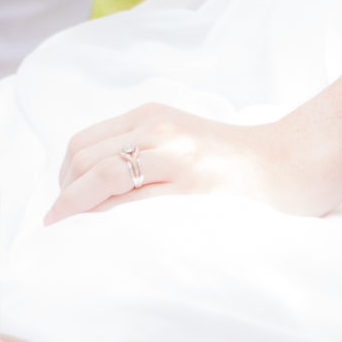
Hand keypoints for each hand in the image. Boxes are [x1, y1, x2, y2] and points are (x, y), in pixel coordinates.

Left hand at [48, 102, 341, 222]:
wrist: (283, 161)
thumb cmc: (228, 162)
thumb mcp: (175, 143)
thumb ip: (138, 154)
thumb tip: (89, 191)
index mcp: (148, 114)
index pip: (84, 141)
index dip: (63, 175)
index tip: (59, 203)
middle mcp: (155, 125)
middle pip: (84, 157)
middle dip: (64, 191)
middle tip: (63, 219)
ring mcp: (172, 149)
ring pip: (101, 173)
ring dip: (77, 203)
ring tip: (72, 226)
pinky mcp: (188, 176)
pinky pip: (132, 195)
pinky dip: (106, 211)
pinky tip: (99, 226)